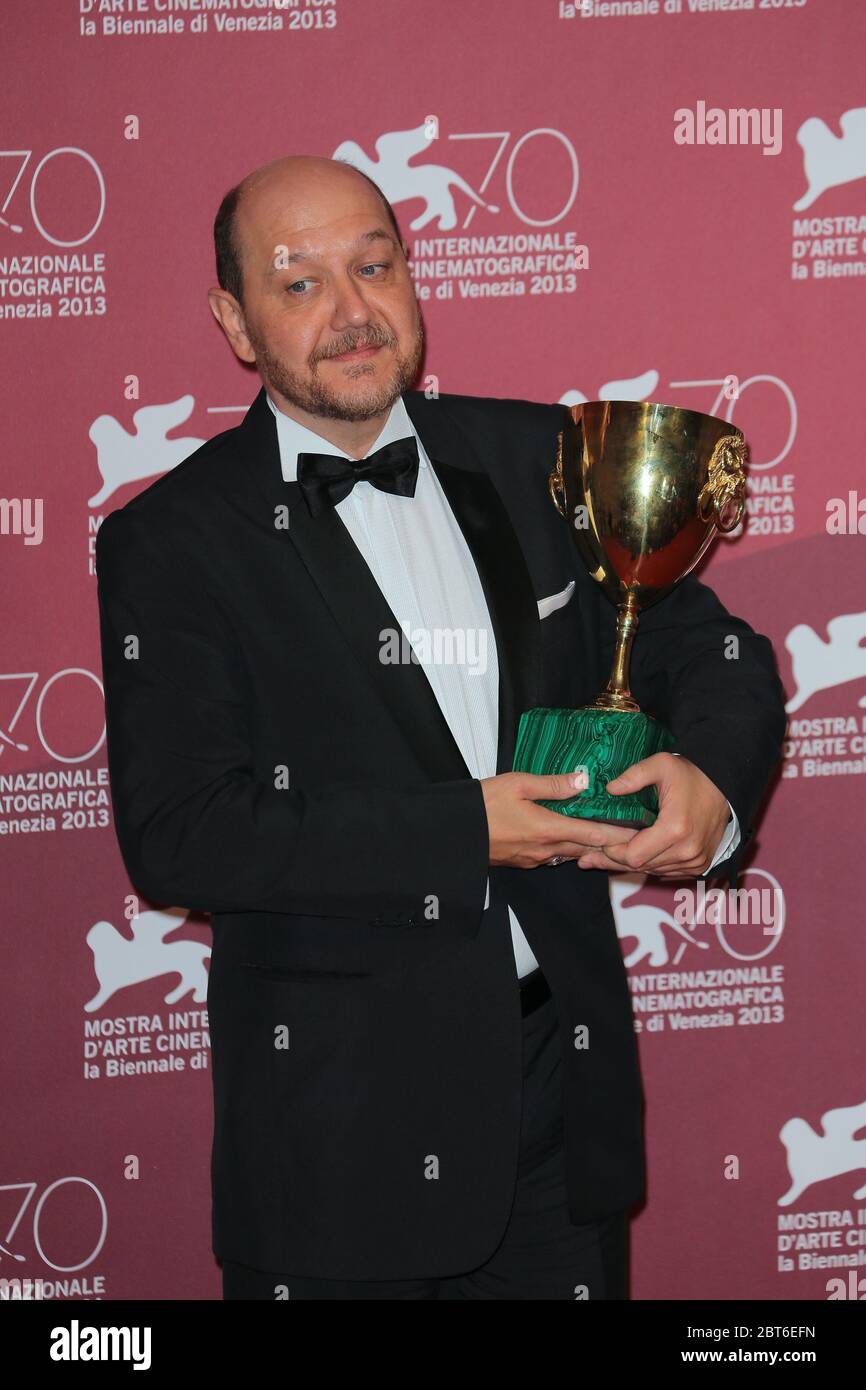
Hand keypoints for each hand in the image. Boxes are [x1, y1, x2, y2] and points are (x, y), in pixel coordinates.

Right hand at [480, 770, 638, 868]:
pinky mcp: (524, 862)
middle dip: (610, 845)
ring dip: (590, 848)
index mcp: (548, 829)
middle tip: (633, 838)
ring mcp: (535, 859)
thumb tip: (582, 781)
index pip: (593, 834)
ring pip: (571, 854)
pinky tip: (571, 840)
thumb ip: (552, 784)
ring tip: (608, 839)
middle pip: (587, 849)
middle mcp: (546, 849)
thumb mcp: (518, 784)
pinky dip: (569, 849)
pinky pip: (554, 856)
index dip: (618, 835)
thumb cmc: (483, 805)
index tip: (638, 834)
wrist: (456, 833)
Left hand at [575, 752, 729, 878]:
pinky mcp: (699, 865)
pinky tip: (637, 854)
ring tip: (611, 854)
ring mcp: (695, 861)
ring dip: (634, 862)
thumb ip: (633, 775)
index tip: (600, 840)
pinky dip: (651, 864)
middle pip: (640, 867)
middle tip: (593, 854)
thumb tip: (609, 789)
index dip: (613, 851)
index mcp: (675, 829)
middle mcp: (687, 851)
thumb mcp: (661, 764)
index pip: (633, 856)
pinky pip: (666, 871)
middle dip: (617, 859)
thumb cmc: (691, 774)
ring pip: (652, 871)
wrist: (724, 785)